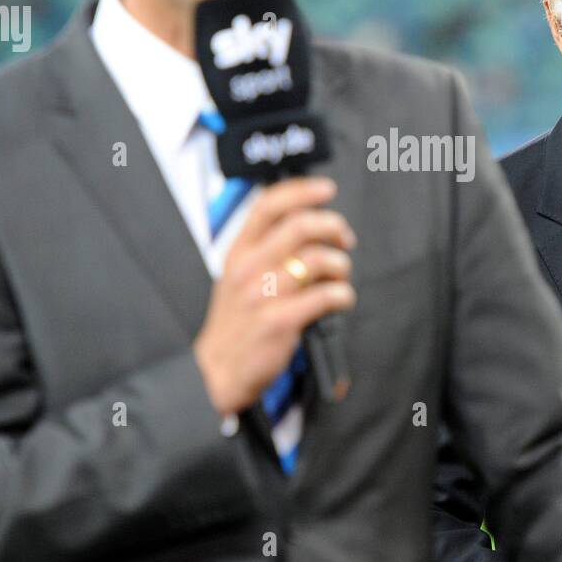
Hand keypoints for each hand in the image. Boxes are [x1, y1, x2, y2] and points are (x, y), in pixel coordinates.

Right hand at [194, 176, 355, 414]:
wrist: (218, 371)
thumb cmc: (236, 322)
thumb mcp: (235, 276)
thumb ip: (263, 249)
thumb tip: (305, 222)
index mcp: (238, 252)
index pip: (268, 205)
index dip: (302, 191)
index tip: (326, 189)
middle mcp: (248, 268)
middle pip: (301, 226)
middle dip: (333, 226)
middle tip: (343, 238)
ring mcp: (264, 295)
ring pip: (318, 259)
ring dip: (341, 265)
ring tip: (340, 276)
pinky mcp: (281, 321)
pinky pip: (326, 296)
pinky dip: (343, 295)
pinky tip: (340, 300)